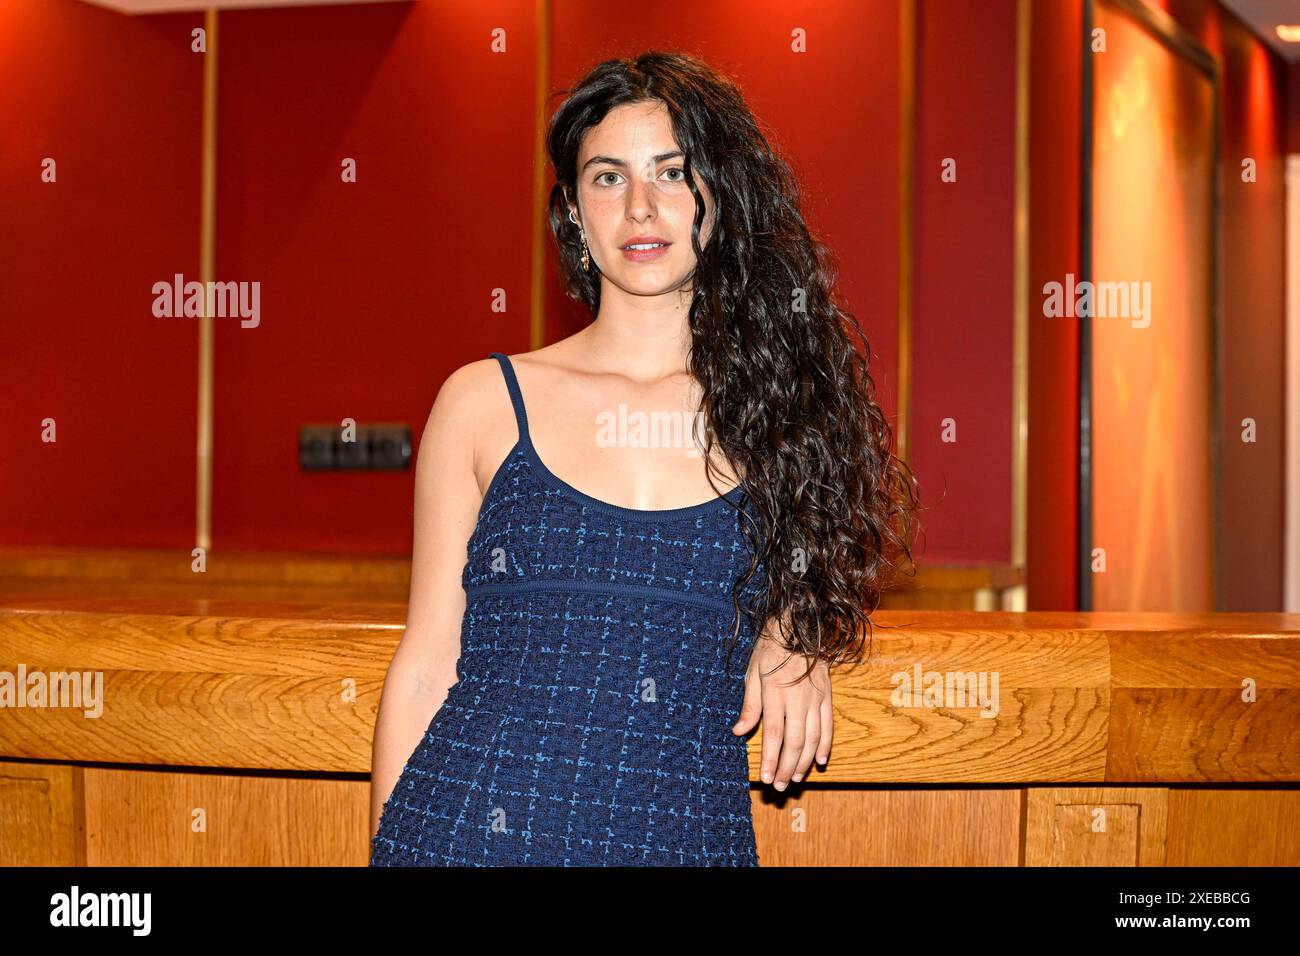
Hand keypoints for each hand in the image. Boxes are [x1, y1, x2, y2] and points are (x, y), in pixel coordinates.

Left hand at [732, 630, 832, 790]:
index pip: (774, 734)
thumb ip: (749, 705)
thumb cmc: (770, 650)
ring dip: (804, 762)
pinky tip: (819, 760)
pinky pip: (828, 725)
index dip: (771, 759)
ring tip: (796, 778)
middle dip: (787, 767)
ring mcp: (815, 698)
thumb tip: (738, 731)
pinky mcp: (827, 695)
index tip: (766, 778)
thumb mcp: (752, 673)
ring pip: (813, 737)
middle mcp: (797, 698)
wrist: (797, 625)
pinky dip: (825, 744)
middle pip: (794, 741)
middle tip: (780, 786)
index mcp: (775, 693)